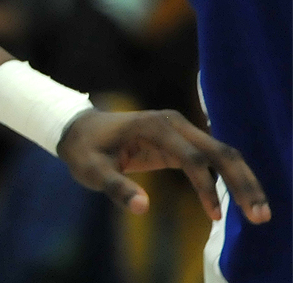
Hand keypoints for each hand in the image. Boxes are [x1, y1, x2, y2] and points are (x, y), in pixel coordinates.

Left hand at [59, 108, 271, 223]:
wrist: (79, 129)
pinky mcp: (182, 142)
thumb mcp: (91, 171)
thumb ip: (115, 188)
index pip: (192, 158)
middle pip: (220, 151)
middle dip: (243, 182)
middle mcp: (174, 123)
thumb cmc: (84, 150)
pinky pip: (213, 159)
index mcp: (154, 127)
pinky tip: (240, 202)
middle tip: (260, 215)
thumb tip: (143, 208)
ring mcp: (181, 130)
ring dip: (243, 181)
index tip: (214, 217)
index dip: (206, 188)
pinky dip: (230, 179)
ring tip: (259, 213)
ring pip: (222, 154)